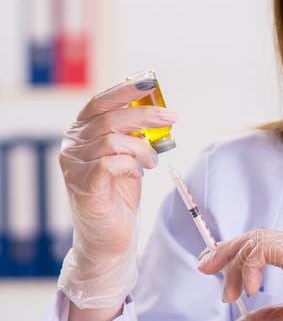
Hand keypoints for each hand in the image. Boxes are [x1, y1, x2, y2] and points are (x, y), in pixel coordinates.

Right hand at [58, 75, 177, 309]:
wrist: (111, 238)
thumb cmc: (120, 197)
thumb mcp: (130, 158)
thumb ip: (135, 136)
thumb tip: (158, 112)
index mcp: (81, 134)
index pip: (100, 102)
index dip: (125, 90)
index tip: (150, 82)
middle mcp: (72, 146)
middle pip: (110, 118)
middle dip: (145, 115)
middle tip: (172, 117)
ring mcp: (74, 166)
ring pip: (112, 140)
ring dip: (141, 148)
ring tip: (152, 162)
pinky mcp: (84, 186)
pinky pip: (111, 163)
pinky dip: (131, 165)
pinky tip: (138, 173)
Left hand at [198, 230, 282, 320]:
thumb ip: (273, 318)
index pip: (262, 243)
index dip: (234, 253)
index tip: (214, 273)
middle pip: (254, 236)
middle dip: (225, 252)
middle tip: (205, 271)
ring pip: (256, 241)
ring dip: (235, 265)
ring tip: (231, 294)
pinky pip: (265, 249)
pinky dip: (250, 266)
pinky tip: (251, 289)